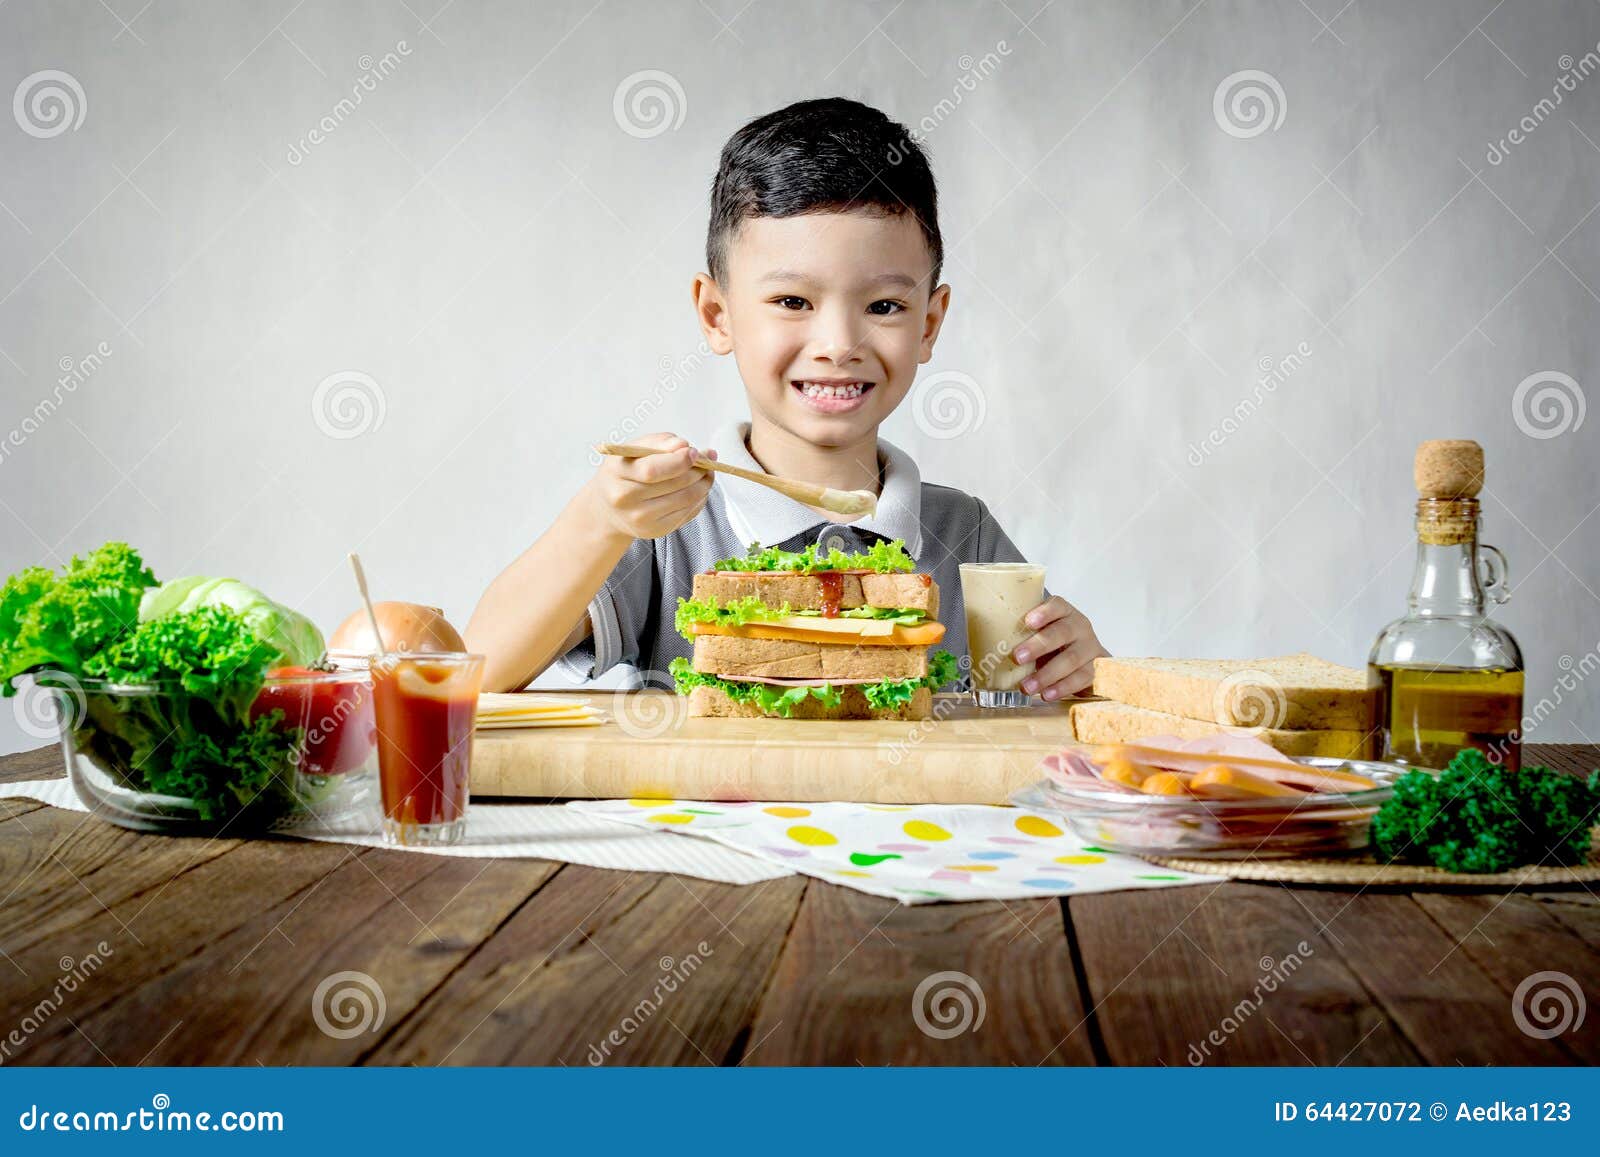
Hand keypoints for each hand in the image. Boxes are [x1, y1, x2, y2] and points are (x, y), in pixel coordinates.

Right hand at [586, 432, 715, 539]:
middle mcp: (627, 500)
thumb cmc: (625, 472)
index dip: (679, 461)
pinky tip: (699, 487)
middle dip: (698, 470)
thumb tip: (684, 446)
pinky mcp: (656, 531)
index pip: (653, 471)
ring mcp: (642, 520)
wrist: (609, 508)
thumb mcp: (634, 449)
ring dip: (704, 483)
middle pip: (675, 485)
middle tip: (707, 459)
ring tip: (707, 471)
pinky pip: (688, 512)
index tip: (694, 452)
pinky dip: (700, 498)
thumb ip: (659, 442)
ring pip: (686, 499)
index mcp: (619, 475)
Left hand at [1011, 595, 1106, 700]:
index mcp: (1064, 613)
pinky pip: (1081, 678)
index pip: (1057, 606)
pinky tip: (1047, 694)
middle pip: (1061, 633)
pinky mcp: (1095, 669)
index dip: (1044, 612)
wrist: (1086, 659)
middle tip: (1017, 657)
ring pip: (1071, 659)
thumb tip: (981, 642)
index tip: (1028, 621)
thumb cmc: (1054, 644)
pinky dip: (1063, 688)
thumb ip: (1020, 633)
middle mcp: (1079, 627)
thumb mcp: (1039, 633)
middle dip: (1038, 646)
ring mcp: (1090, 648)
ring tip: (1027, 686)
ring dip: (1047, 674)